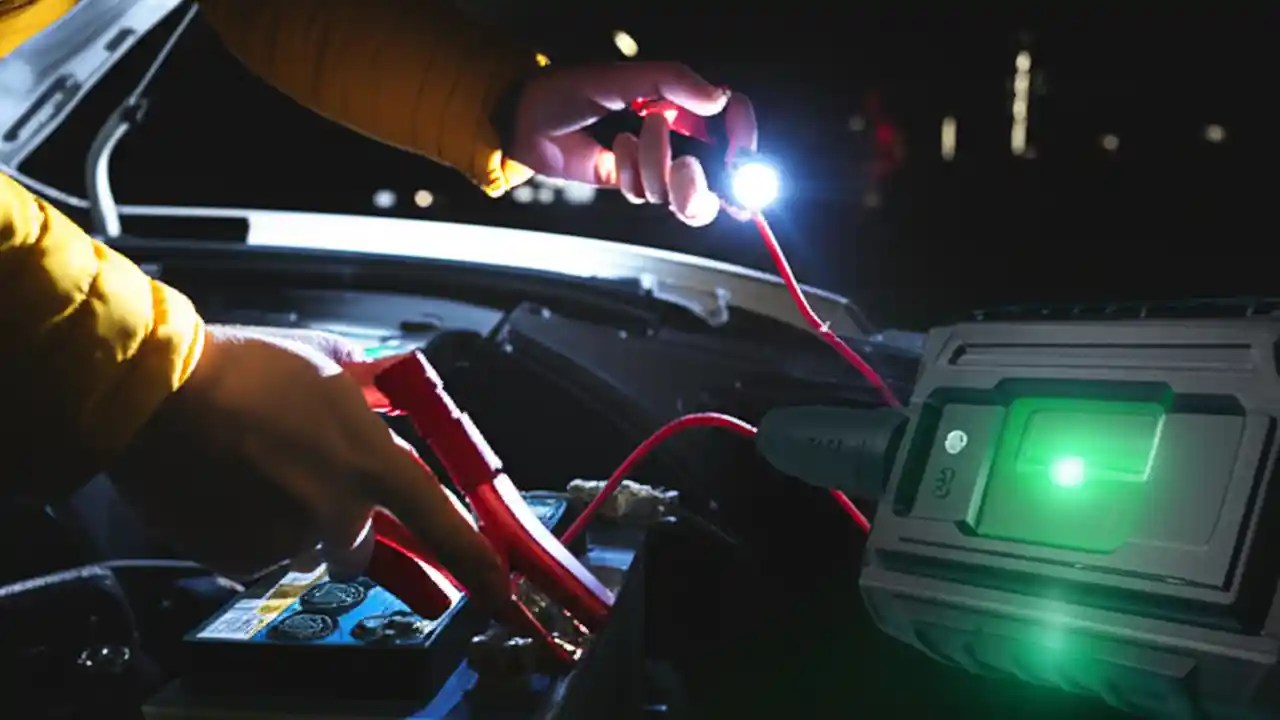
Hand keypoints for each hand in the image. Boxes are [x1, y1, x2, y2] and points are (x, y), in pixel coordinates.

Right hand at [108, 325, 507, 607]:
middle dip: (339, 520)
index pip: (438, 521)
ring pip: (303, 547)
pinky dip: (248, 532)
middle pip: (358, 542)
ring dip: (289, 522)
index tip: (499, 589)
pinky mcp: (239, 561)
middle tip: (304, 479)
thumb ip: (367, 387)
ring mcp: (286, 540)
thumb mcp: (324, 360)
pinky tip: (227, 488)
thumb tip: (384, 388)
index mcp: (368, 462)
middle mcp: (335, 510)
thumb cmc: (241, 369)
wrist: (155, 395)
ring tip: (251, 471)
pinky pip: (258, 556)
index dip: (473, 560)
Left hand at [507, 61, 757, 226]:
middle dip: (702, 180)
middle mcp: (677, 135)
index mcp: (683, 104)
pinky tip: (613, 152)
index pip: (732, 123)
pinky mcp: (632, 184)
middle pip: (717, 176)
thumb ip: (673, 81)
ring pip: (682, 193)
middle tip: (683, 166)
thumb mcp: (623, 77)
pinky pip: (647, 196)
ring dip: (656, 171)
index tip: (736, 154)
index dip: (742, 141)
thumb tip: (720, 97)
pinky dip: (631, 177)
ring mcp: (655, 164)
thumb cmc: (570, 89)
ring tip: (631, 139)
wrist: (526, 120)